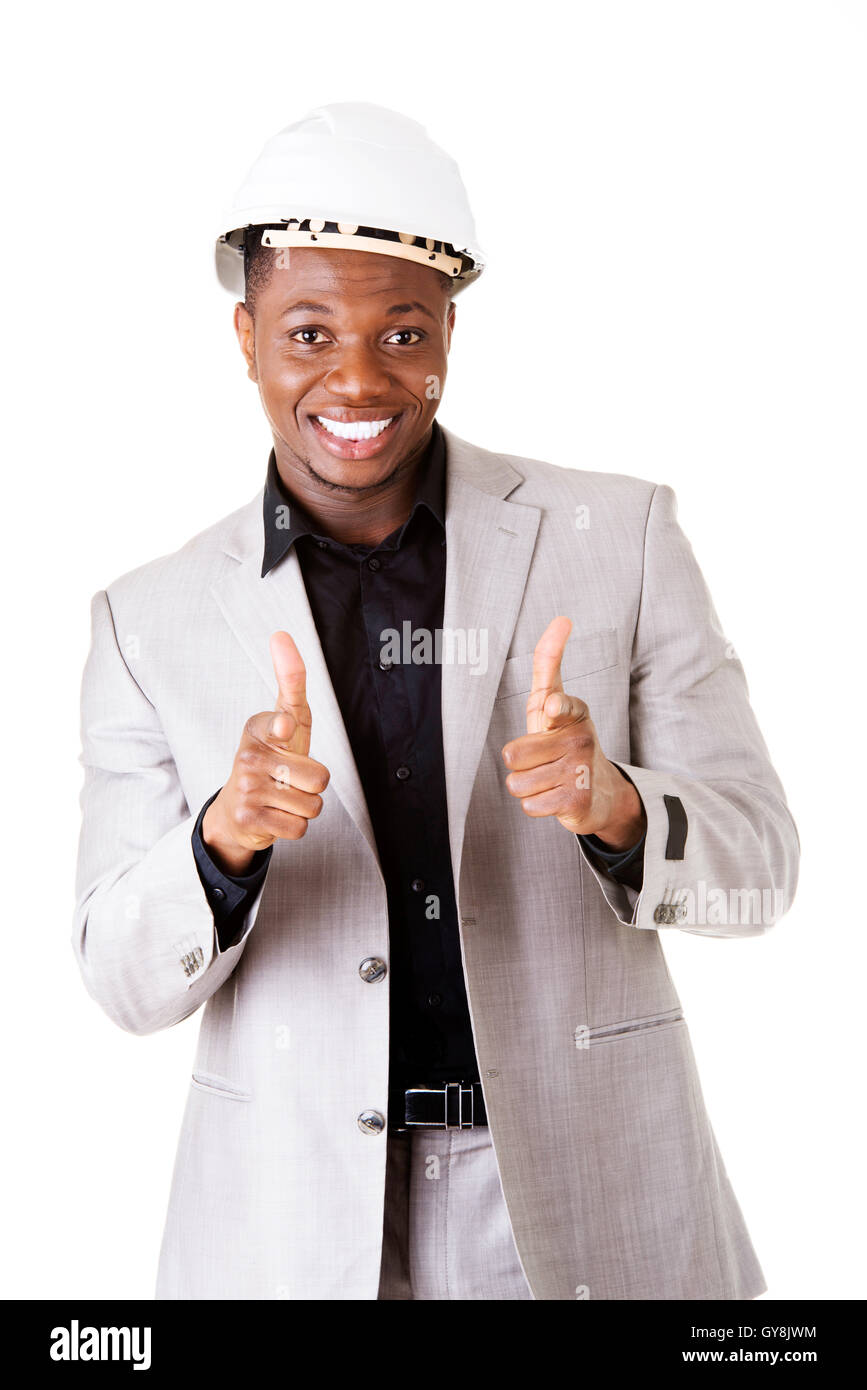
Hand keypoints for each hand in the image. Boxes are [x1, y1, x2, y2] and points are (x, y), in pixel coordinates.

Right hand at [202, 631, 330, 873]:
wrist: (236, 810)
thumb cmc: (272, 762)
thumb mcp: (286, 724)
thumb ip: (291, 685)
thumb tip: (280, 634)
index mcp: (260, 729)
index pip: (282, 714)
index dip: (285, 726)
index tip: (284, 728)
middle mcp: (250, 755)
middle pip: (320, 777)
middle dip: (315, 785)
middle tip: (291, 781)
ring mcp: (248, 786)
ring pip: (313, 805)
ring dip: (305, 807)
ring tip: (282, 798)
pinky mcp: (249, 816)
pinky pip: (300, 827)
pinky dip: (294, 826)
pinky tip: (275, 815)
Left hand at [501, 616, 645, 848]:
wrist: (596, 791)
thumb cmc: (564, 742)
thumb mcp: (553, 703)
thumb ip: (549, 664)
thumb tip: (563, 618)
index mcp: (573, 712)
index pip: (559, 703)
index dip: (553, 709)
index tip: (553, 709)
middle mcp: (581, 738)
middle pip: (512, 754)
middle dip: (517, 763)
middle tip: (539, 761)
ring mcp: (581, 770)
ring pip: (517, 783)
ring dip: (525, 785)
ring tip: (547, 779)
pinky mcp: (578, 801)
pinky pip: (529, 805)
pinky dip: (536, 805)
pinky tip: (555, 797)